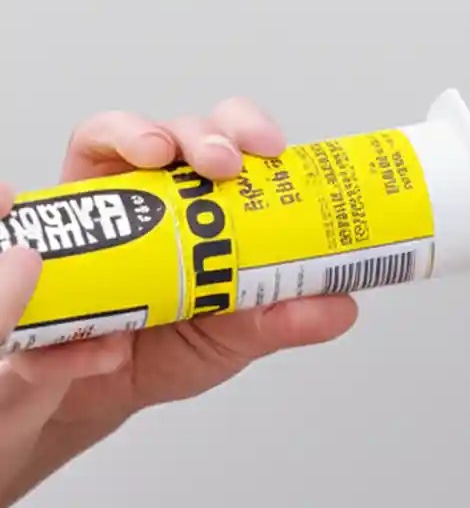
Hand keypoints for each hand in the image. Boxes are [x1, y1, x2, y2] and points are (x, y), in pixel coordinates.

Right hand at [0, 100, 358, 503]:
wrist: (101, 387)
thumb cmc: (178, 345)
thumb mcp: (241, 336)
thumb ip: (286, 321)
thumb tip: (339, 308)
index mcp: (235, 208)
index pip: (255, 150)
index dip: (264, 136)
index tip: (276, 148)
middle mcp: (187, 187)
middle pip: (206, 129)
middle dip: (219, 132)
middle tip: (226, 162)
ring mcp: (133, 186)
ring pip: (147, 131)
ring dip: (163, 132)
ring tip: (167, 154)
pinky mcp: (83, 194)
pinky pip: (94, 147)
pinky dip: (118, 140)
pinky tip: (138, 158)